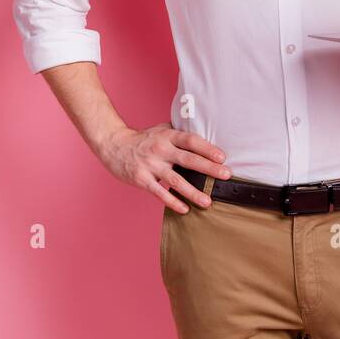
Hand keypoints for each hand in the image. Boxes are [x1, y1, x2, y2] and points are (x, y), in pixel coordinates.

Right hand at [96, 121, 231, 212]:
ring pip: (176, 181)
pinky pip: (160, 193)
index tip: (222, 157)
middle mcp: (160, 150)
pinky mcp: (142, 179)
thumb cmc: (143, 138)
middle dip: (209, 168)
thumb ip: (180, 133)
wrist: (113, 145)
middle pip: (188, 160)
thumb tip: (205, 133)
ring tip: (207, 202)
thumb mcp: (161, 129)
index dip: (207, 148)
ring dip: (193, 192)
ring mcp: (151, 165)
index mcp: (167, 136)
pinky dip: (173, 202)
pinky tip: (185, 209)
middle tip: (226, 175)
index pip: (191, 141)